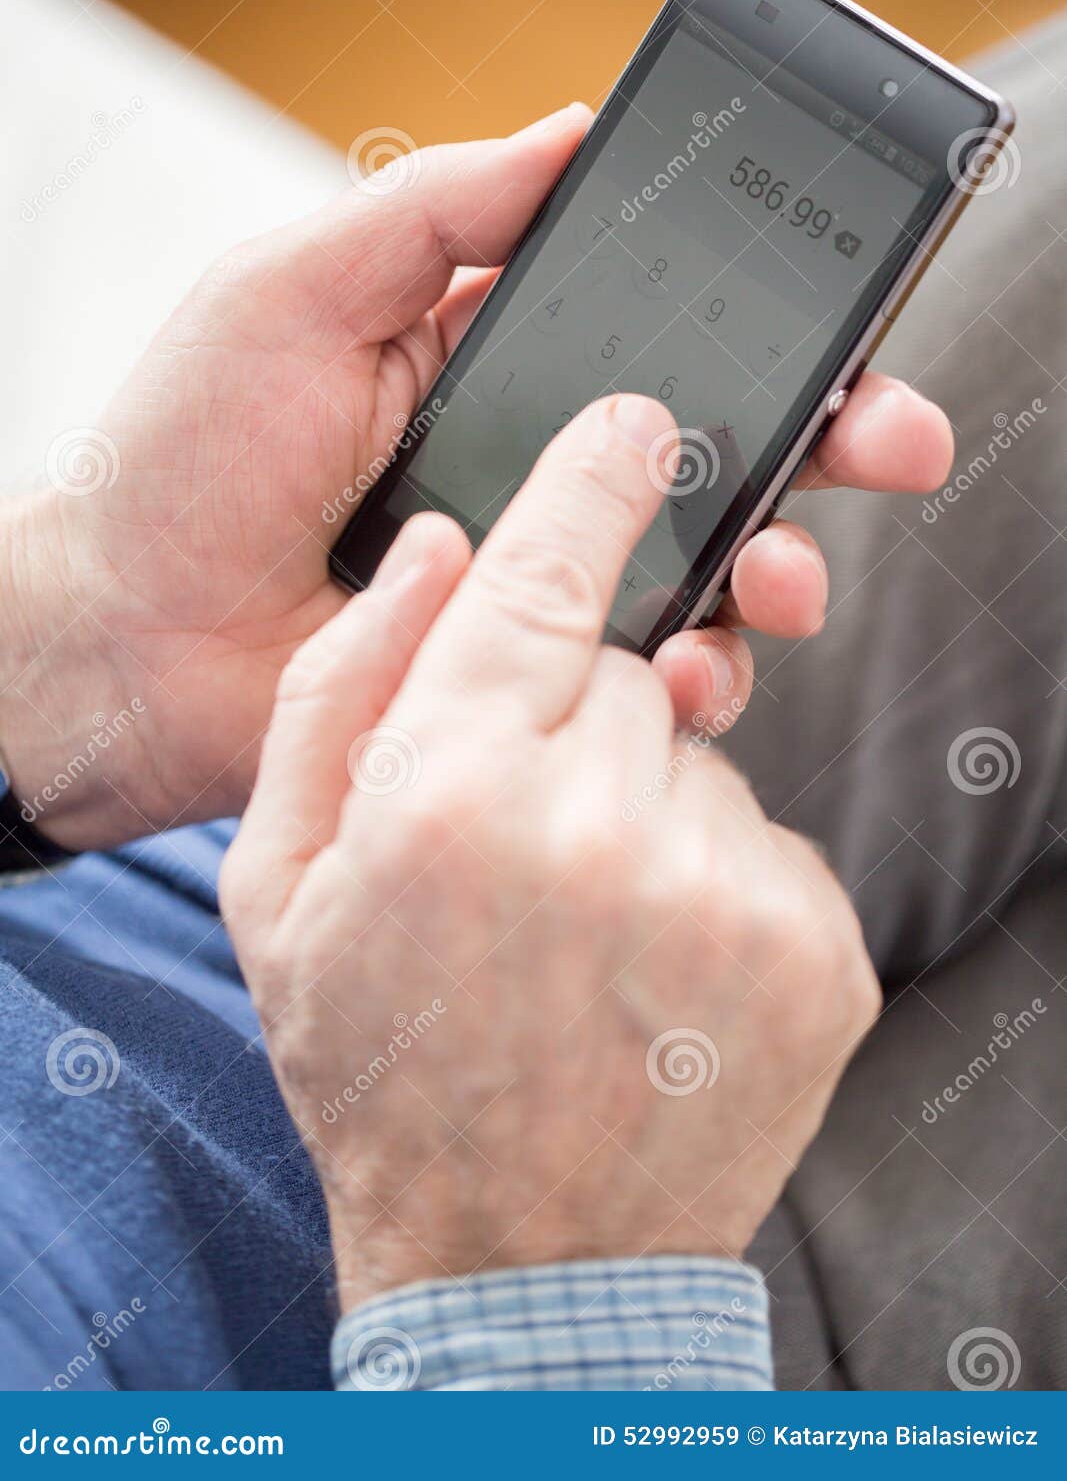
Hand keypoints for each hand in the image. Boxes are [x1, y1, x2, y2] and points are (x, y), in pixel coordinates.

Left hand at [0, 105, 950, 849]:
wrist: (125, 639)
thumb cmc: (186, 457)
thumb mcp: (297, 289)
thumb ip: (436, 209)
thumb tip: (572, 128)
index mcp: (502, 366)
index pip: (667, 332)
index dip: (766, 328)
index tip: (845, 328)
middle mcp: (541, 475)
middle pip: (722, 452)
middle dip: (829, 446)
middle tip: (894, 443)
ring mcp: (542, 586)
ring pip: (709, 575)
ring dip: (779, 570)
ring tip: (781, 577)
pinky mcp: (530, 689)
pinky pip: (646, 688)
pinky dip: (694, 682)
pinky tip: (689, 673)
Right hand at [221, 395, 881, 1308]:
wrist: (521, 1259)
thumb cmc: (385, 1066)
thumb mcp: (282, 884)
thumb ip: (342, 692)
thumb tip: (436, 552)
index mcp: (453, 799)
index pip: (542, 582)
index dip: (588, 488)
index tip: (634, 424)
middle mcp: (600, 832)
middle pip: (618, 673)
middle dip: (570, 726)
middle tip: (517, 842)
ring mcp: (725, 895)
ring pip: (696, 754)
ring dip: (641, 805)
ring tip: (582, 924)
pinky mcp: (817, 950)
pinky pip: (766, 838)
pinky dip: (712, 874)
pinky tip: (650, 964)